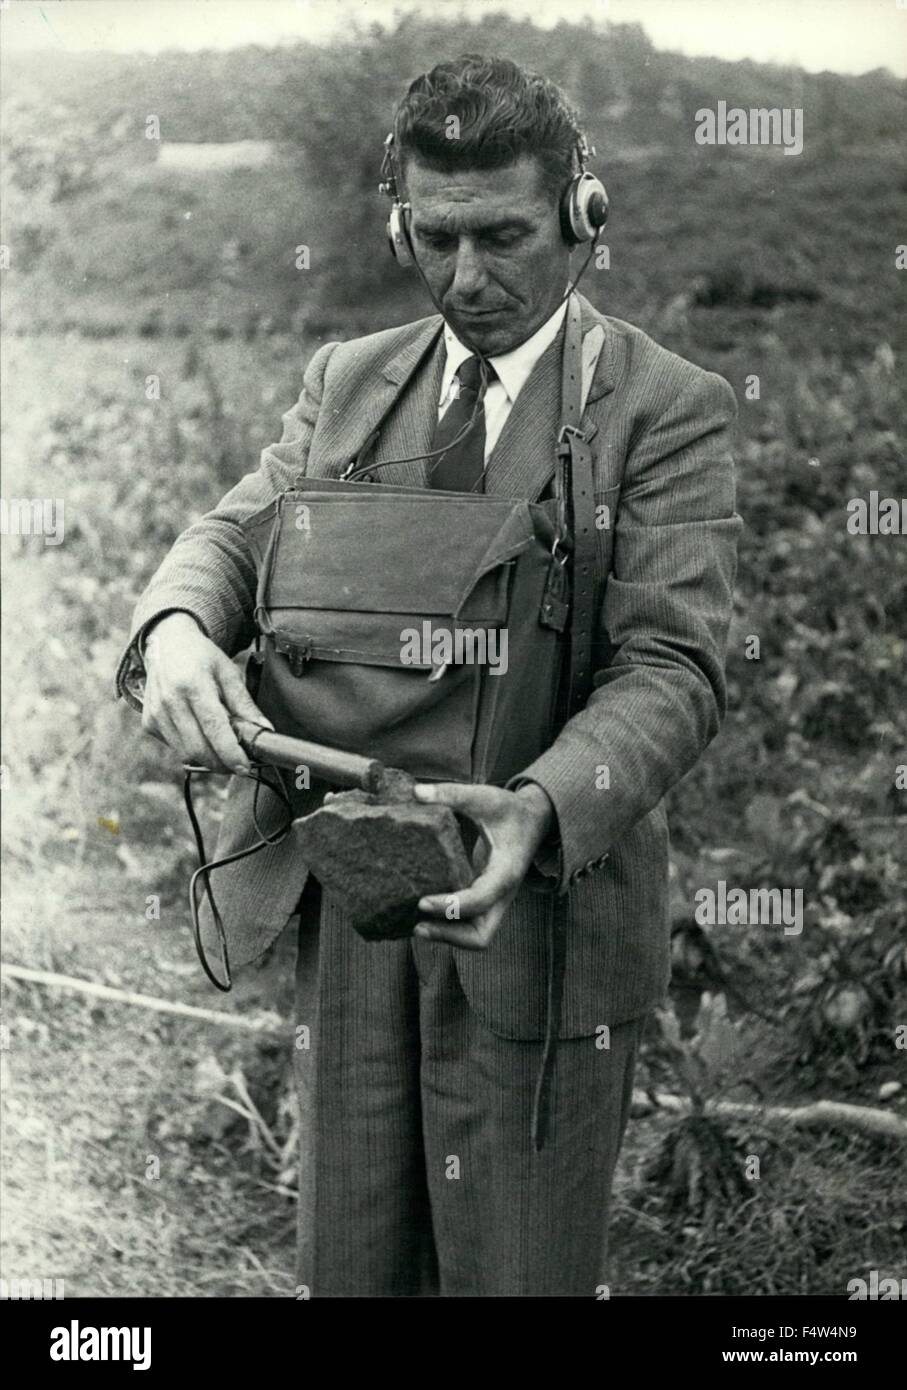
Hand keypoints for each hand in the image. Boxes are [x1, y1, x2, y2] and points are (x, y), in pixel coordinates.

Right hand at [141, 612, 272, 773]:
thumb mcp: (228, 672)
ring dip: (207, 759)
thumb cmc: (202, 658)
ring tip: (222, 749)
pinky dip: (191, 748)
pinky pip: (174, 747)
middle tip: (237, 763)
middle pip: (197, 748)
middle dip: (220, 763)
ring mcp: (156, 713)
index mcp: (193, 684)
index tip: (245, 766)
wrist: (167, 644)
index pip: (214, 728)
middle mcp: (170, 700)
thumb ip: (245, 704)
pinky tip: (200, 735)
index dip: (230, 753)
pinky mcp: (149, 723)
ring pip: (185, 753)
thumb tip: (264, 731)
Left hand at [412, 781, 553, 949]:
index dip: (450, 906)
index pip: (480, 900)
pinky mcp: (488, 900)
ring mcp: (497, 900)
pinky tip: (425, 915)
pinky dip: (450, 927)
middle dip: (450, 936)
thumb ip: (453, 794)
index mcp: (506, 871)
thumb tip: (417, 792)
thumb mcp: (485, 797)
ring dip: (449, 936)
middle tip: (418, 925)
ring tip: (417, 925)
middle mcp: (503, 893)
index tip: (422, 901)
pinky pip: (471, 925)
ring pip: (477, 936)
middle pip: (481, 935)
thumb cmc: (509, 810)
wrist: (534, 820)